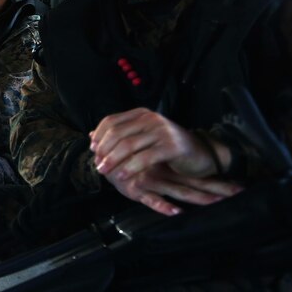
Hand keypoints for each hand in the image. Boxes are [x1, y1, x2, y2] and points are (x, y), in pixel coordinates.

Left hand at [90, 108, 240, 214]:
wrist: (201, 155)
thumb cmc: (167, 148)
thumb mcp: (142, 138)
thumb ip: (120, 135)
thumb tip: (90, 136)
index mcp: (142, 114)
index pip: (111, 121)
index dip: (99, 137)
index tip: (93, 151)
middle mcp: (151, 118)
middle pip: (116, 133)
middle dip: (103, 151)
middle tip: (98, 165)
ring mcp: (162, 131)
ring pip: (128, 145)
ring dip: (113, 160)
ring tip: (105, 172)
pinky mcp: (172, 146)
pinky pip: (144, 158)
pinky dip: (130, 168)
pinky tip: (123, 177)